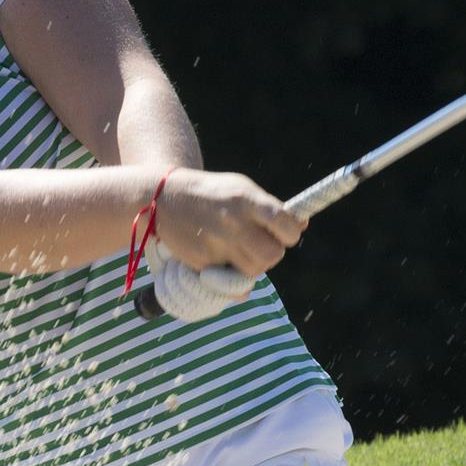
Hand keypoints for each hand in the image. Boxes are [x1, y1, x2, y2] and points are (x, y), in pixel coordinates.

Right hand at [150, 169, 305, 277]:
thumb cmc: (211, 193)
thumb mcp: (242, 189)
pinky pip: (227, 276)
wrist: (163, 197)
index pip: (286, 226)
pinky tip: (217, 251)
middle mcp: (233, 222)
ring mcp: (216, 244)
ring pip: (253, 270)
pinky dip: (227, 269)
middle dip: (272, 253)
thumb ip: (270, 209)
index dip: (291, 234)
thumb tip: (303, 225)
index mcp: (246, 199)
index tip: (285, 234)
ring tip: (241, 250)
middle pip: (272, 255)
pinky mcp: (201, 261)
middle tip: (262, 246)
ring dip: (253, 265)